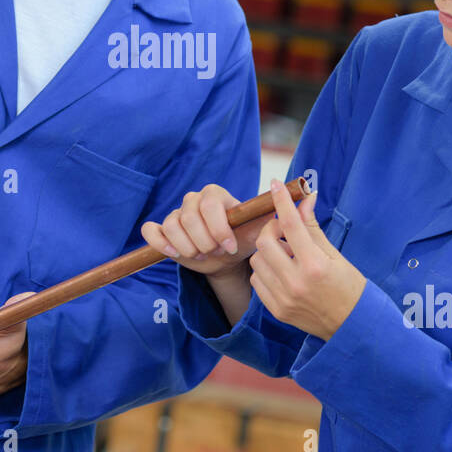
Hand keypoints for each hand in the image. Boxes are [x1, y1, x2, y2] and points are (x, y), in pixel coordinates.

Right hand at [140, 184, 273, 280]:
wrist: (228, 257)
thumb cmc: (244, 240)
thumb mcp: (261, 228)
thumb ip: (275, 212)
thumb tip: (300, 194)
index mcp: (215, 194)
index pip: (210, 205)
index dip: (218, 228)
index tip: (230, 246)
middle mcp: (193, 200)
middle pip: (189, 218)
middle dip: (204, 242)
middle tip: (216, 252)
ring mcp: (175, 213)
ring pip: (172, 226)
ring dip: (188, 247)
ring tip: (202, 255)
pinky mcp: (163, 229)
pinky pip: (151, 231)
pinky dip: (160, 242)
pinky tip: (175, 253)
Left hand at [249, 179, 367, 340]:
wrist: (351, 326)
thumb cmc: (349, 286)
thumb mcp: (335, 254)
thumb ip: (313, 227)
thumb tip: (305, 199)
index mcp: (315, 265)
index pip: (291, 225)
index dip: (281, 201)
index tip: (276, 185)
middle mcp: (296, 282)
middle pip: (265, 242)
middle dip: (270, 229)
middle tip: (282, 229)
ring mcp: (284, 298)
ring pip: (257, 261)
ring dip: (267, 251)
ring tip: (285, 253)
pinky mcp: (276, 310)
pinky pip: (257, 281)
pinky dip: (265, 270)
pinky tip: (280, 270)